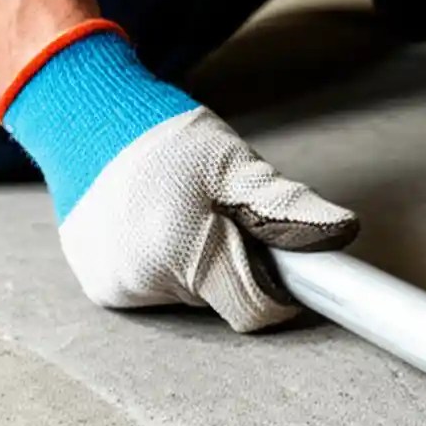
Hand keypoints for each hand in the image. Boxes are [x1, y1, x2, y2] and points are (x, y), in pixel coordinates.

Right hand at [0, 23, 357, 332]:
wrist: (84, 115)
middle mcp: (142, 281)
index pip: (253, 310)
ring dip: (196, 262)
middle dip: (231, 263)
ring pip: (188, 296)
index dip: (275, 287)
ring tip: (178, 210)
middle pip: (220, 300)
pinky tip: (150, 222)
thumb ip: (286, 205)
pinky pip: (154, 288)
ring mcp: (114, 287)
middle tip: (215, 212)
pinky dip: (163, 263)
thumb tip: (341, 231)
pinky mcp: (97, 285)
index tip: (274, 252)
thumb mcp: (233, 163)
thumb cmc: (166, 137)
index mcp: (183, 252)